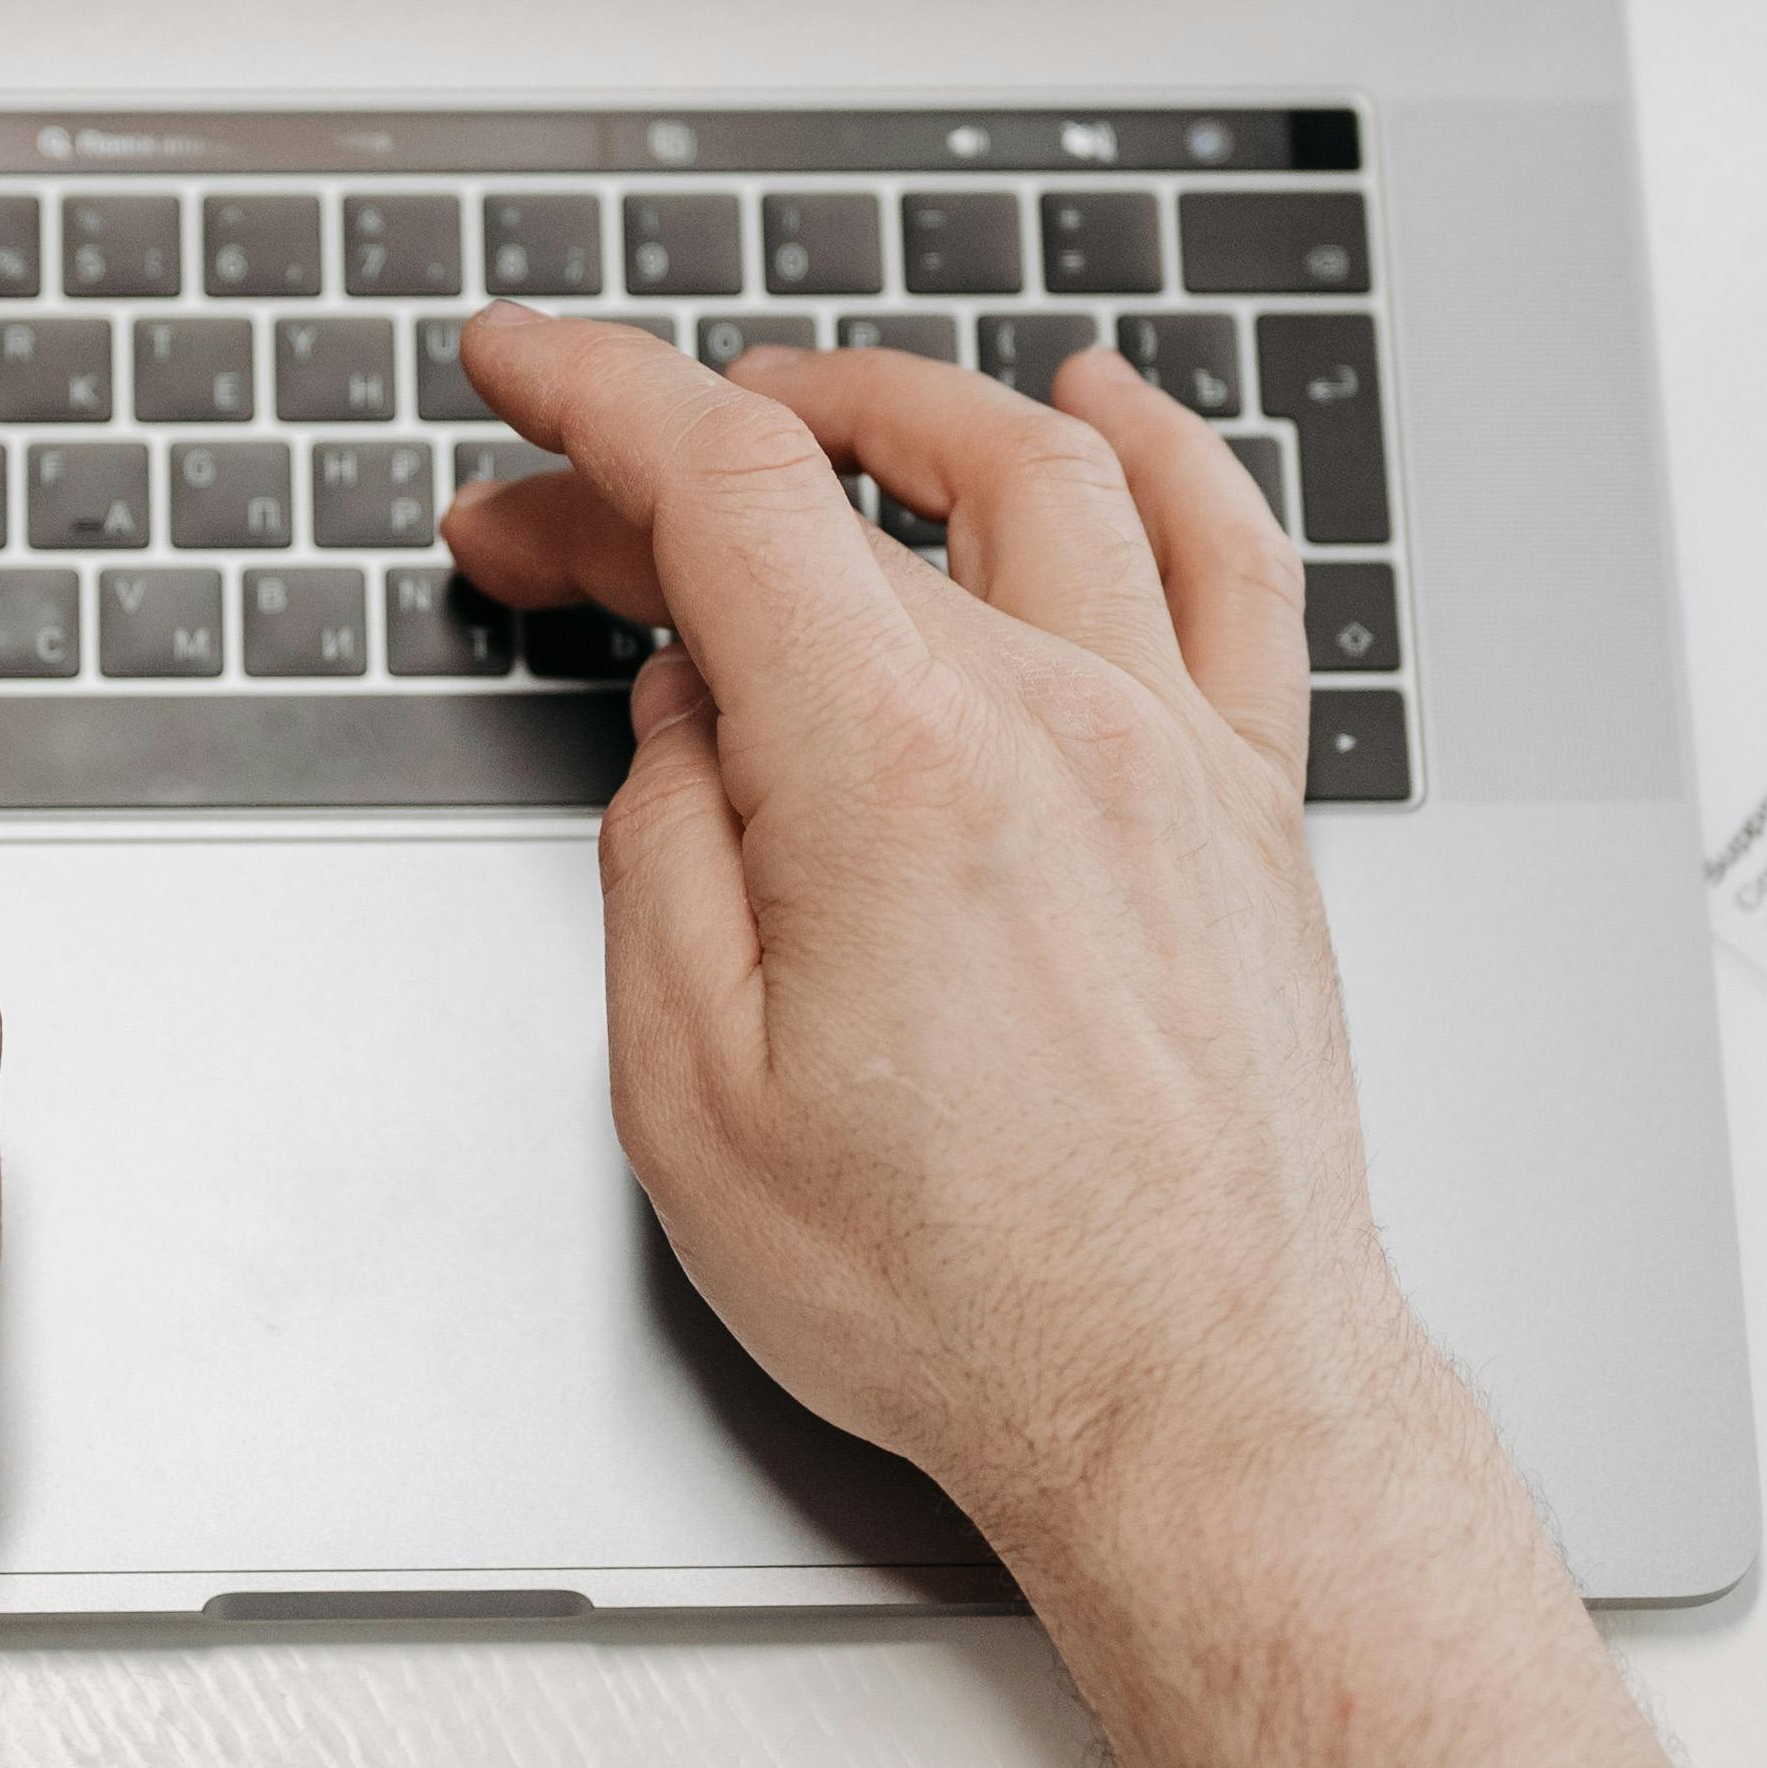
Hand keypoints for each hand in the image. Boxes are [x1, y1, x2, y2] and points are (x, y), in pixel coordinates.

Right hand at [436, 309, 1420, 1550]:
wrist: (1196, 1400)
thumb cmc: (963, 1293)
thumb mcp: (693, 1102)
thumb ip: (665, 865)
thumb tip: (679, 726)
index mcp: (893, 778)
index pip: (721, 487)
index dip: (595, 394)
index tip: (519, 367)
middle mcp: (1052, 723)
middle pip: (838, 497)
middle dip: (665, 472)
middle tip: (562, 521)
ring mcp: (1170, 750)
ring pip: (1036, 478)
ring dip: (890, 403)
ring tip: (793, 398)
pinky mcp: (1248, 806)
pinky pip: (1233, 566)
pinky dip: (1166, 453)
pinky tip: (1110, 409)